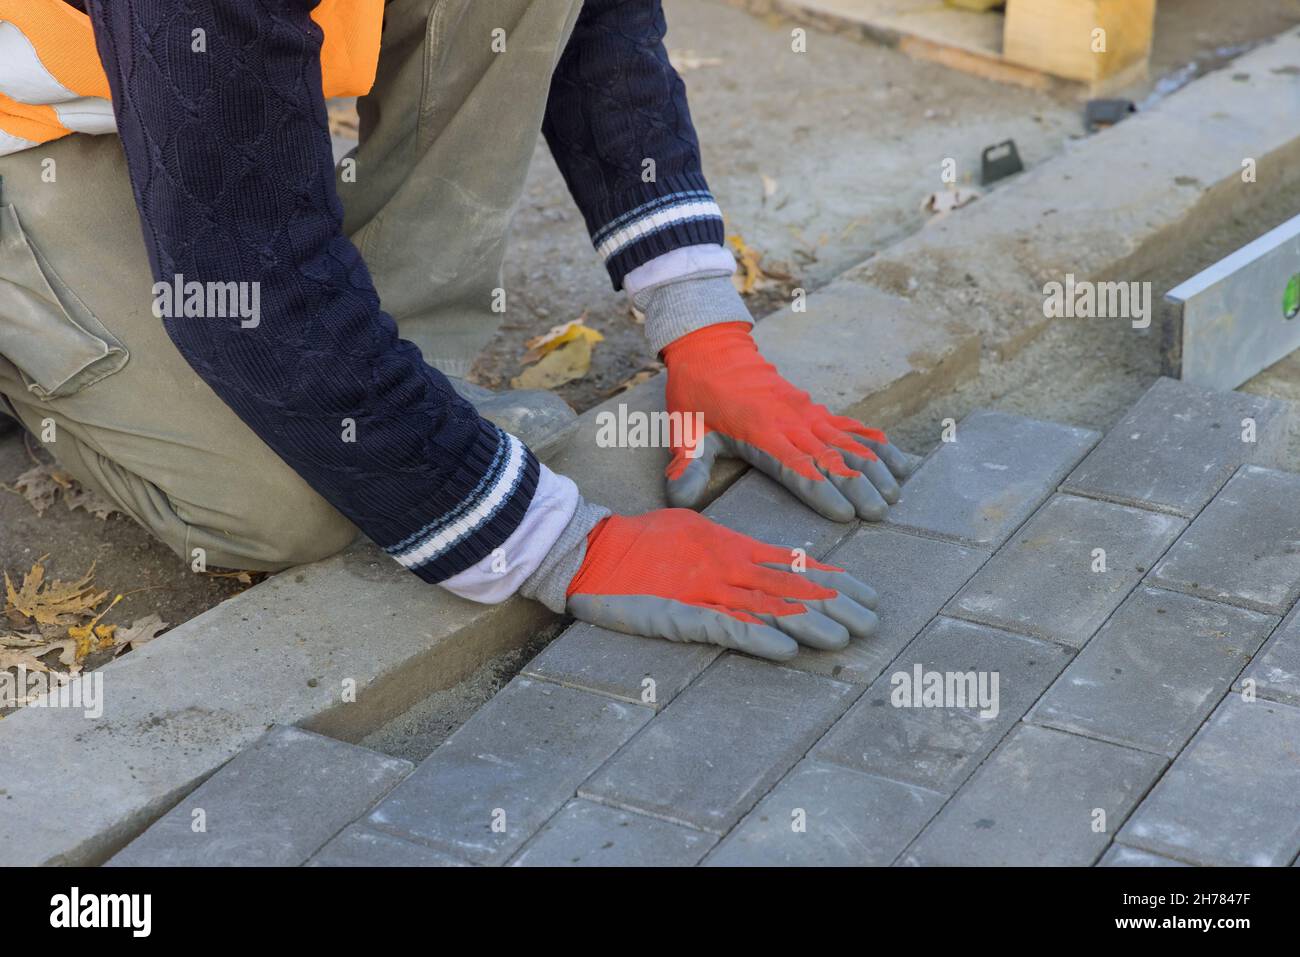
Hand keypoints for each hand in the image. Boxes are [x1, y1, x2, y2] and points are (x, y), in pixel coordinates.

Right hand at [566, 509, 877, 661]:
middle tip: (872, 622)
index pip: (793, 564)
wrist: (588, 548)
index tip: (866, 594)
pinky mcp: (680, 613)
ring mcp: (705, 590)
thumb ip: (723, 546)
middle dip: (835, 604)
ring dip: (809, 624)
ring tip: (844, 639)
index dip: (833, 580)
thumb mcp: (690, 530)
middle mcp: (727, 566)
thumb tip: (754, 558)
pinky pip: (725, 628)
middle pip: (791, 586)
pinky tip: (787, 649)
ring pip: (767, 608)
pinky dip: (757, 638)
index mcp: (731, 546)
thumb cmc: (636, 540)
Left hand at [661, 322, 916, 521]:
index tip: (846, 514)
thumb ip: (687, 464)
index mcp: (763, 432)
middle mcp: (793, 423)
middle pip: (833, 458)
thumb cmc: (698, 394)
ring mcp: (809, 414)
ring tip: (897, 494)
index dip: (823, 491)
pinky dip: (878, 444)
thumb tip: (680, 498)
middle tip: (881, 513)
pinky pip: (853, 428)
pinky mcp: (816, 410)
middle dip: (860, 486)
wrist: (712, 349)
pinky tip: (901, 462)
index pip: (798, 467)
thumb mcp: (686, 429)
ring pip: (851, 443)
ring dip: (876, 468)